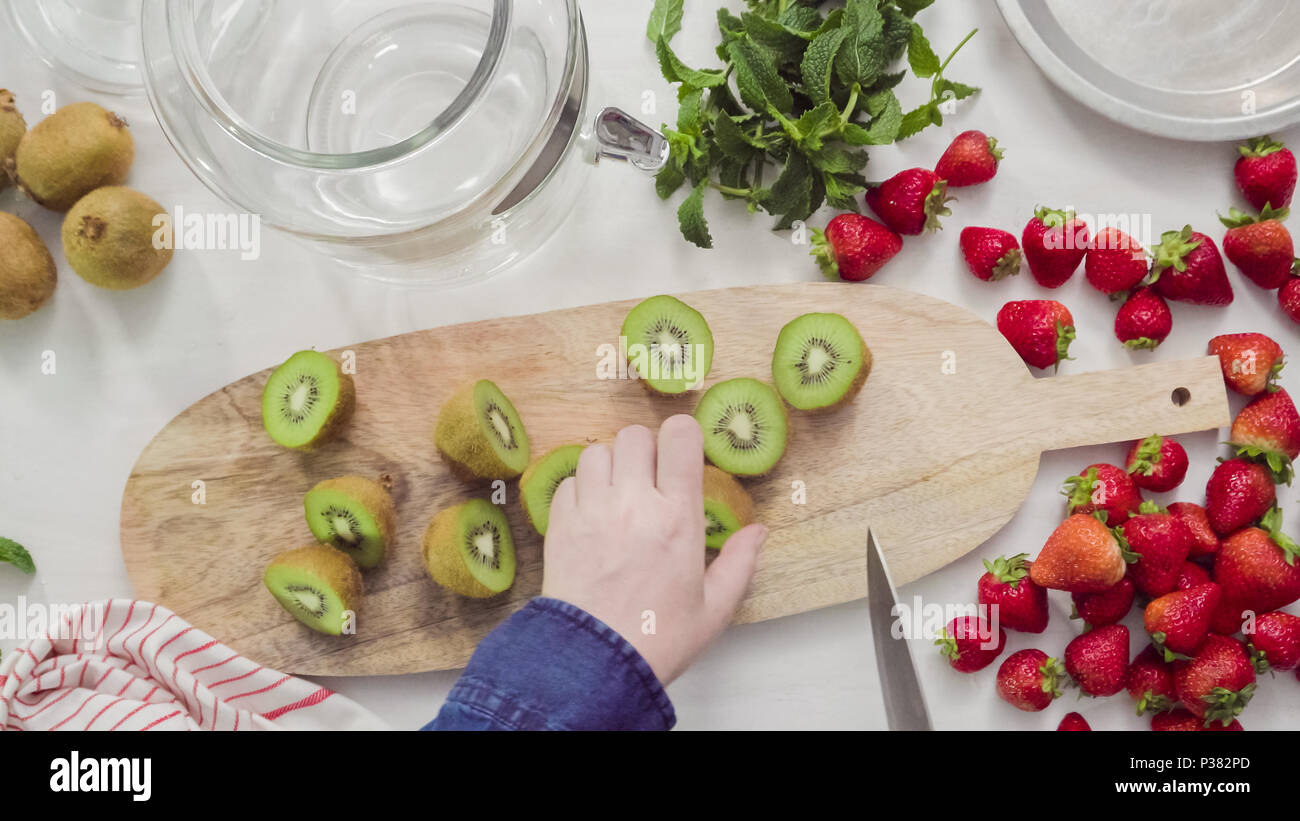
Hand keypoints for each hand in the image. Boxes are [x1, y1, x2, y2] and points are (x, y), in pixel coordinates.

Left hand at [541, 415, 767, 684]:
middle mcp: (633, 504)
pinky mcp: (560, 525)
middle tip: (651, 479)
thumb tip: (758, 532)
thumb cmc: (657, 639)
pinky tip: (593, 514)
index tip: (684, 454)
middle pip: (634, 435)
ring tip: (619, 493)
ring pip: (597, 451)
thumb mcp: (714, 609)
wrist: (594, 664)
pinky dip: (582, 489)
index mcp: (677, 518)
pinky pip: (569, 481)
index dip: (683, 436)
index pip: (679, 438)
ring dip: (611, 465)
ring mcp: (592, 511)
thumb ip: (740, 564)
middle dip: (646, 450)